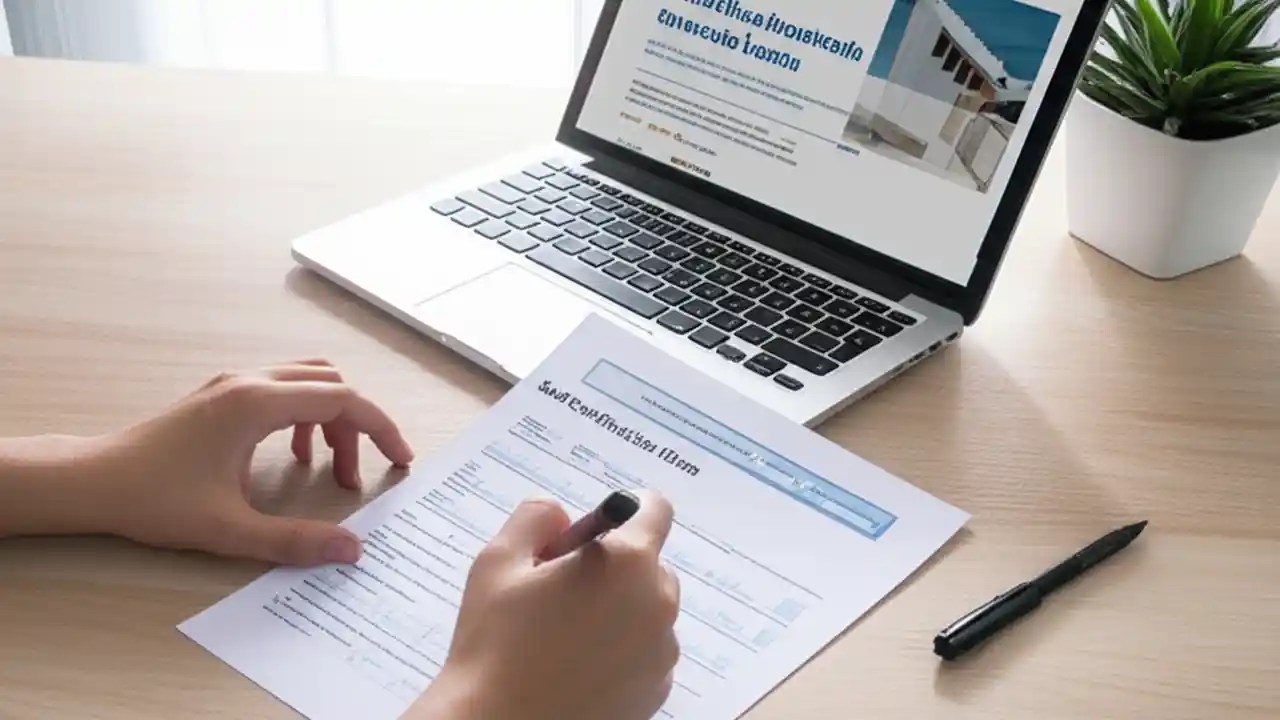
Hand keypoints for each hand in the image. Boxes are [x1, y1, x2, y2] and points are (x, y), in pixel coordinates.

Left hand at [90, 360, 413, 564]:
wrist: (93, 482)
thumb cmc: (155, 501)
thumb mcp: (230, 530)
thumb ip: (295, 540)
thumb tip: (352, 550)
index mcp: (257, 403)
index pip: (343, 399)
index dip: (380, 429)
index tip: (400, 461)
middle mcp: (249, 382)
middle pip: (330, 385)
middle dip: (357, 427)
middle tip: (362, 476)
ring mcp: (232, 384)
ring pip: (307, 383)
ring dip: (330, 421)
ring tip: (331, 471)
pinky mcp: (220, 395)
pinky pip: (282, 391)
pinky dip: (304, 417)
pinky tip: (293, 457)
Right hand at [409, 492, 680, 719]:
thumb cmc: (496, 643)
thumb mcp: (499, 562)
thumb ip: (535, 518)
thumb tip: (560, 516)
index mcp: (628, 563)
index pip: (655, 509)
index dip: (625, 510)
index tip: (595, 529)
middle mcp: (658, 603)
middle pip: (649, 563)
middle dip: (613, 566)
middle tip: (561, 588)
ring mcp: (662, 652)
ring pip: (647, 609)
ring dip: (619, 608)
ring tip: (565, 633)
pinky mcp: (658, 691)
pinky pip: (646, 652)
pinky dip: (622, 649)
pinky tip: (578, 665)